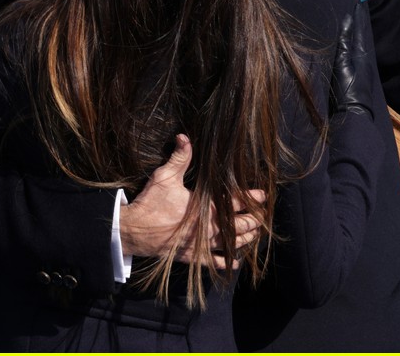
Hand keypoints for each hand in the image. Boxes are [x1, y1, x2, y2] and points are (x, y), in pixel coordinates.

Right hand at [119, 134, 264, 268]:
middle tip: (263, 216)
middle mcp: (209, 228)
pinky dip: (226, 263)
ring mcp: (202, 244)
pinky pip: (214, 263)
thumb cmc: (151, 203)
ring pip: (232, 244)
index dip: (252, 198)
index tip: (263, 196)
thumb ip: (179, 157)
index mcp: (206, 207)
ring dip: (245, 239)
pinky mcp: (193, 257)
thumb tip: (185, 137)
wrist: (135, 231)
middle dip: (254, 220)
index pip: (236, 201)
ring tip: (254, 234)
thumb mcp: (165, 176)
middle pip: (240, 225)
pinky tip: (235, 263)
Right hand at [330, 4, 372, 118]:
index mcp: (361, 53)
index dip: (358, 15)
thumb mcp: (344, 63)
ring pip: (356, 43)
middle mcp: (362, 59)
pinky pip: (352, 52)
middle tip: (356, 6)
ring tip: (351, 20)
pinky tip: (346, 44)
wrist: (352, 115)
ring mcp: (359, 68)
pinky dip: (350, 43)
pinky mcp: (353, 76)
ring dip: (354, 31)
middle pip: (360, 34)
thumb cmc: (347, 89)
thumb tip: (348, 19)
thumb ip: (345, 42)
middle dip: (358, 20)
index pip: (359, 28)